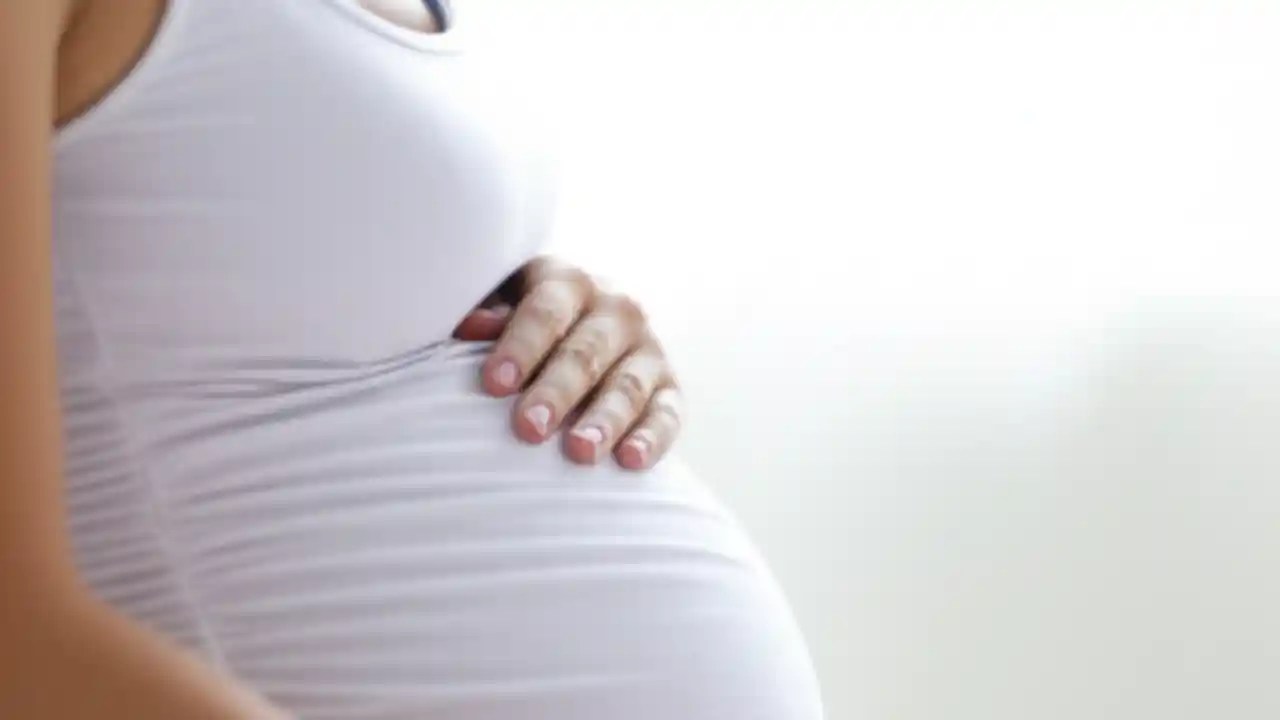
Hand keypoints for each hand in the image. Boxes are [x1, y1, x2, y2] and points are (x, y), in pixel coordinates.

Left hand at [453, 257, 683, 469]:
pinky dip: (652, 438)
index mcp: (569, 282)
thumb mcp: (502, 307)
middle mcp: (617, 309)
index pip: (547, 310)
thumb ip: (487, 315)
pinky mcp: (669, 389)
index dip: (521, 346)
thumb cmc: (524, 328)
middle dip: (557, 391)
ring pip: (627, 385)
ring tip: (579, 452)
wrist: (583, 334)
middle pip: (586, 351)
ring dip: (604, 420)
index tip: (494, 384)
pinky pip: (668, 414)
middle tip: (529, 428)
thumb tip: (470, 327)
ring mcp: (649, 350)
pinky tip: (630, 461)